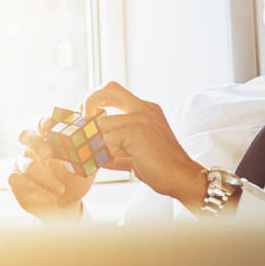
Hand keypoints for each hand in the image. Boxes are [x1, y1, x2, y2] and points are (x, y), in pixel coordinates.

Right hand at [7, 113, 93, 219]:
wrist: (68, 205)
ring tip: (60, 189)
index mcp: (49, 139)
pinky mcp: (16, 182)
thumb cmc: (76, 180)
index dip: (43, 122)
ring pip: (22, 162)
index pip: (41, 123)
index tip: (50, 125)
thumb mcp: (89, 164)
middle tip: (49, 152)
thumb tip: (99, 127)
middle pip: (24, 135)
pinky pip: (14, 178)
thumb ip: (93, 147)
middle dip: (35, 142)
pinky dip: (29, 186)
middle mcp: (33, 150)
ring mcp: (22, 165)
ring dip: (42, 176)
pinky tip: (42, 193)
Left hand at [80, 82, 205, 206]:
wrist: (180, 176)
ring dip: (104, 144)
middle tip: (84, 119)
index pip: (113, 90)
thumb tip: (92, 153)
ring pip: (103, 125)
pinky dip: (110, 153)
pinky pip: (108, 140)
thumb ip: (115, 145)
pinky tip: (128, 158)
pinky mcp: (137, 131)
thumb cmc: (158, 166)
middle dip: (90, 101)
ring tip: (122, 155)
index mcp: (144, 109)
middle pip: (108, 89)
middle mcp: (144, 108)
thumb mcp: (134, 150)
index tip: (86, 113)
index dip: (95, 98)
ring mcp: (141, 118)